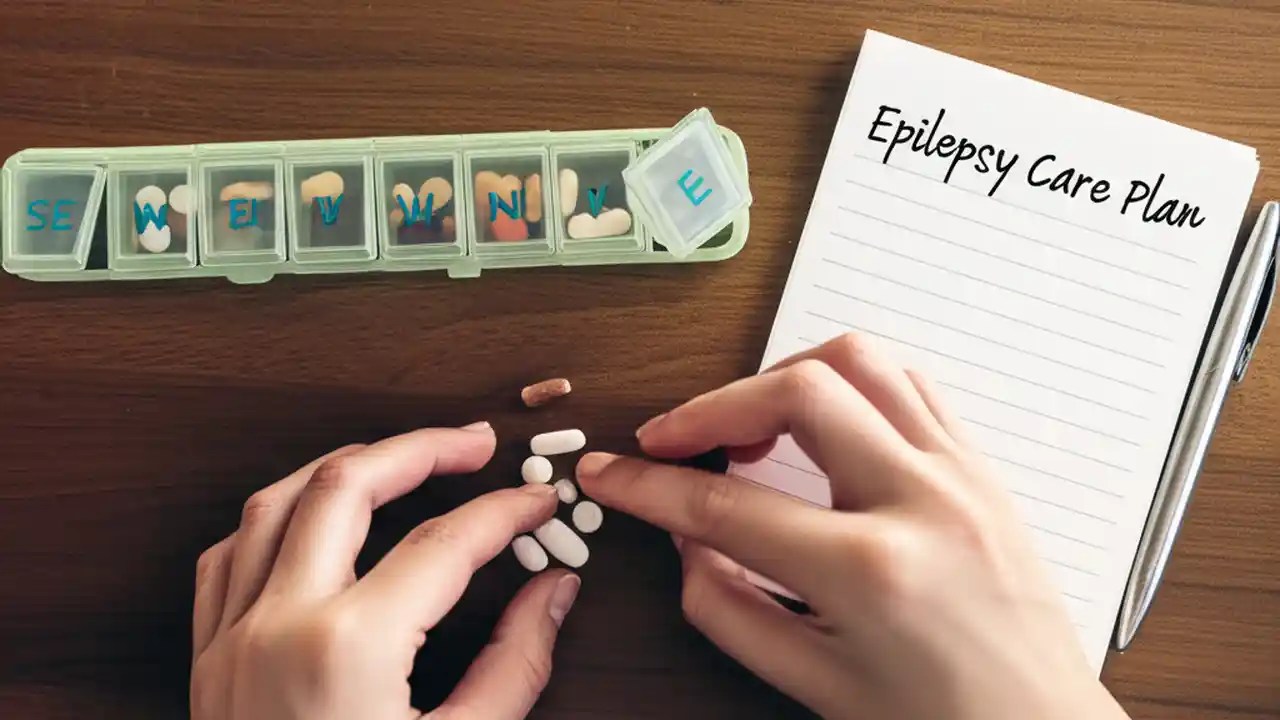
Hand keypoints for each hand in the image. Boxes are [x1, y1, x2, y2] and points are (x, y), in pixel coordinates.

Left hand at [191, 424, 579, 719]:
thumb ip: (516, 666)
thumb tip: (551, 591)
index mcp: (347, 649)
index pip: (445, 542)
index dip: (504, 511)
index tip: (539, 503)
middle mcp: (278, 625)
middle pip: (349, 483)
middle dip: (420, 449)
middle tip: (475, 444)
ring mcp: (231, 639)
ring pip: (275, 502)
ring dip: (343, 467)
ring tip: (399, 461)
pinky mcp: (207, 660)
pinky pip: (228, 556)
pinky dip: (277, 517)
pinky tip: (315, 520)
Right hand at [575, 333, 1129, 719]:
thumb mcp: (815, 686)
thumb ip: (729, 609)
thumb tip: (685, 543)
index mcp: (871, 570)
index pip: (728, 504)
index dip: (650, 486)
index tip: (609, 474)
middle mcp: (921, 500)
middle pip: (797, 391)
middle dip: (713, 407)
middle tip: (674, 441)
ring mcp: (960, 473)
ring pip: (858, 361)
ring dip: (784, 378)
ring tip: (750, 427)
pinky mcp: (981, 467)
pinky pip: (908, 384)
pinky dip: (848, 385)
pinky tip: (822, 424)